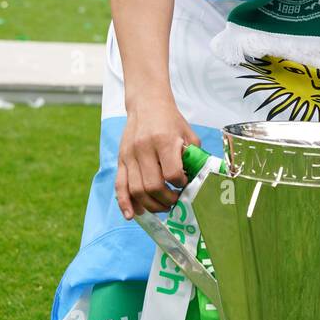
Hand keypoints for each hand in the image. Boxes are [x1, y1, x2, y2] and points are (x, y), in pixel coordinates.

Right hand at [116, 97, 200, 219]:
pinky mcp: (121, 160)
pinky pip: (120, 185)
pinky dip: (125, 203)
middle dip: (167, 200)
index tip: (185, 184)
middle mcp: (144, 149)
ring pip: (136, 190)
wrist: (146, 104)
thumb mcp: (188, 135)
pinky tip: (132, 215)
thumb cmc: (171, 121)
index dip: (181, 184)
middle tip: (175, 201)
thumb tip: (199, 181)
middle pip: (153, 186)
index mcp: (164, 141)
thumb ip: (193, 157)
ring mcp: (129, 155)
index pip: (172, 174)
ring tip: (162, 207)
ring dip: (150, 205)